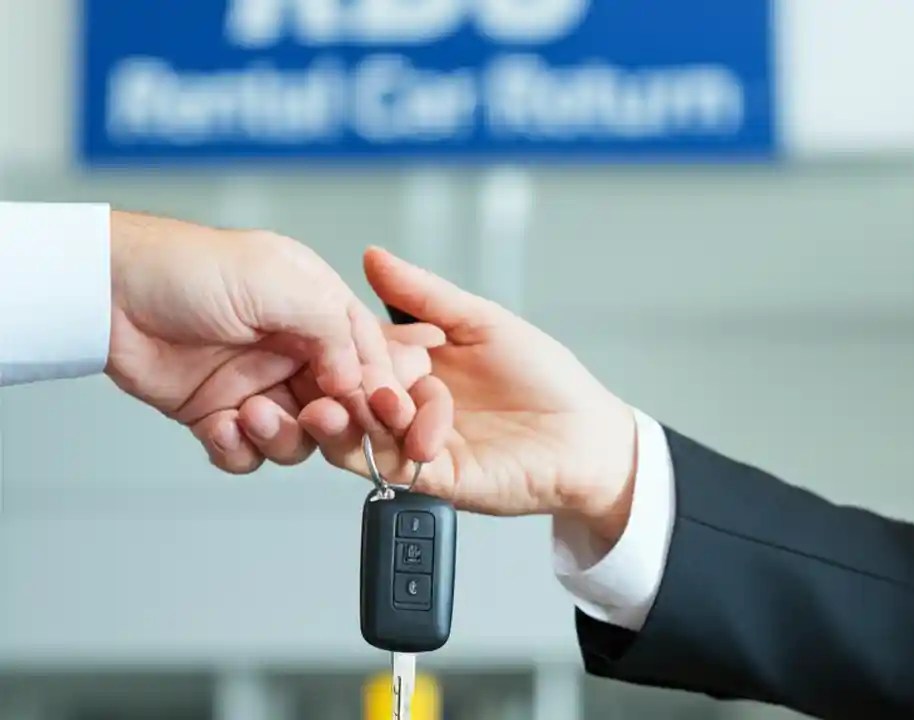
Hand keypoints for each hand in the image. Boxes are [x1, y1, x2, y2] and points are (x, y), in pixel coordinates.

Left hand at [107, 211, 415, 470]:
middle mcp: (294, 353)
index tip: (380, 410)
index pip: (370, 361)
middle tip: (316, 416)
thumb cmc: (188, 266)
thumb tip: (358, 381)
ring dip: (282, 437)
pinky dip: (239, 451)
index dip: (379, 390)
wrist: (106, 291)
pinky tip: (222, 429)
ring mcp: (257, 386)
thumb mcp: (280, 281)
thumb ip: (332, 329)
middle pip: (342, 409)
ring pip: (299, 439)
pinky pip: (247, 453)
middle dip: (334, 422)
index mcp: (319, 314)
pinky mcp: (217, 413)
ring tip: (252, 415)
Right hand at [299, 248, 638, 543]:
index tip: (323, 324)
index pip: (364, 350)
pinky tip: (370, 426)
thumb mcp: (483, 323)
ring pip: (358, 431)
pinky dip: (367, 448)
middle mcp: (411, 406)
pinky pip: (384, 467)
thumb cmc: (549, 380)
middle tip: (332, 367)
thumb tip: (372, 256)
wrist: (589, 437)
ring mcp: (416, 444)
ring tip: (339, 399)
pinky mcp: (431, 479)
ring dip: (344, 415)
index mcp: (418, 366)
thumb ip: (425, 295)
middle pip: (353, 392)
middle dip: (338, 380)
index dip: (344, 340)